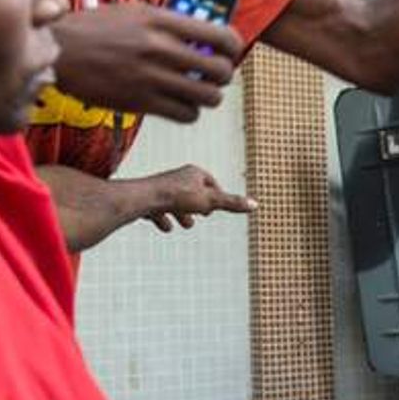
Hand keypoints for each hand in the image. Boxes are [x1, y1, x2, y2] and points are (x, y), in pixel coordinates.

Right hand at [51, 3, 242, 122]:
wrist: (58, 51)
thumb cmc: (94, 29)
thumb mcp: (134, 12)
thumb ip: (167, 22)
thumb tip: (200, 35)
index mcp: (161, 20)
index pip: (220, 35)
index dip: (233, 46)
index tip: (230, 51)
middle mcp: (160, 48)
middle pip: (219, 69)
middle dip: (224, 75)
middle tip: (217, 75)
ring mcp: (151, 76)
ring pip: (207, 96)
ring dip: (209, 97)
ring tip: (201, 92)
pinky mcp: (140, 101)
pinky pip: (184, 114)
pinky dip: (189, 112)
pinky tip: (181, 105)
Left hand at [138, 164, 256, 230]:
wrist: (142, 199)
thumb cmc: (177, 197)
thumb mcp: (210, 201)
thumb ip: (231, 204)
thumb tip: (256, 205)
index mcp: (193, 173)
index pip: (210, 182)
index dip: (216, 196)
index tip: (217, 208)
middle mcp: (176, 177)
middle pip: (192, 192)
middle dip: (198, 206)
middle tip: (202, 215)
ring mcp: (161, 188)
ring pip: (175, 202)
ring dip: (181, 214)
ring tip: (184, 224)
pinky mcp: (148, 200)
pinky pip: (158, 210)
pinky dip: (163, 218)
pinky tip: (165, 226)